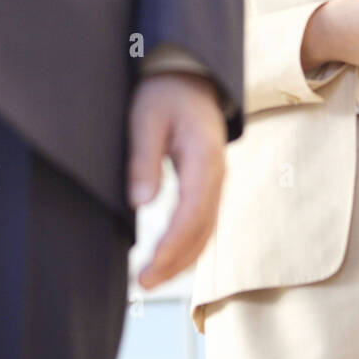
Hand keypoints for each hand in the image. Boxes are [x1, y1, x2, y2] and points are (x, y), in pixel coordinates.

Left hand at [127, 73, 226, 290]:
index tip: (148, 269)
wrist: (188, 74)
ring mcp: (217, 180)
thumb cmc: (164, 92)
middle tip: (143, 284)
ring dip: (182, 259)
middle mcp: (217, 174)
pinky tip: (168, 259)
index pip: (192, 214)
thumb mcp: (146, 117)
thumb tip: (140, 204)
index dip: (172, 247)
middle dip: (175, 262)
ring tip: (151, 279)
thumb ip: (143, 159)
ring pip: (206, 231)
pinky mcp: (209, 184)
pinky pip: (204, 222)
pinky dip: (188, 245)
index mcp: (205, 158)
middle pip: (203, 231)